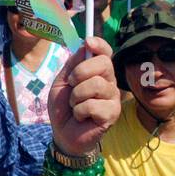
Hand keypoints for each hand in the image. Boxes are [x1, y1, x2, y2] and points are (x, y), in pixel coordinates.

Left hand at [48, 37, 120, 155]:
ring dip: (77, 96)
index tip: (89, 42)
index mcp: (97, 72)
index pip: (106, 52)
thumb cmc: (63, 107)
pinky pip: (94, 105)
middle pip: (104, 63)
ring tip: (75, 106)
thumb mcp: (62, 82)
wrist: (62, 133)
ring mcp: (112, 98)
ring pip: (97, 85)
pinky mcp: (112, 114)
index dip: (99, 44)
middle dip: (80, 72)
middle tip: (71, 85)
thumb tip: (86, 44)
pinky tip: (81, 117)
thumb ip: (73, 64)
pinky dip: (80, 111)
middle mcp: (108, 82)